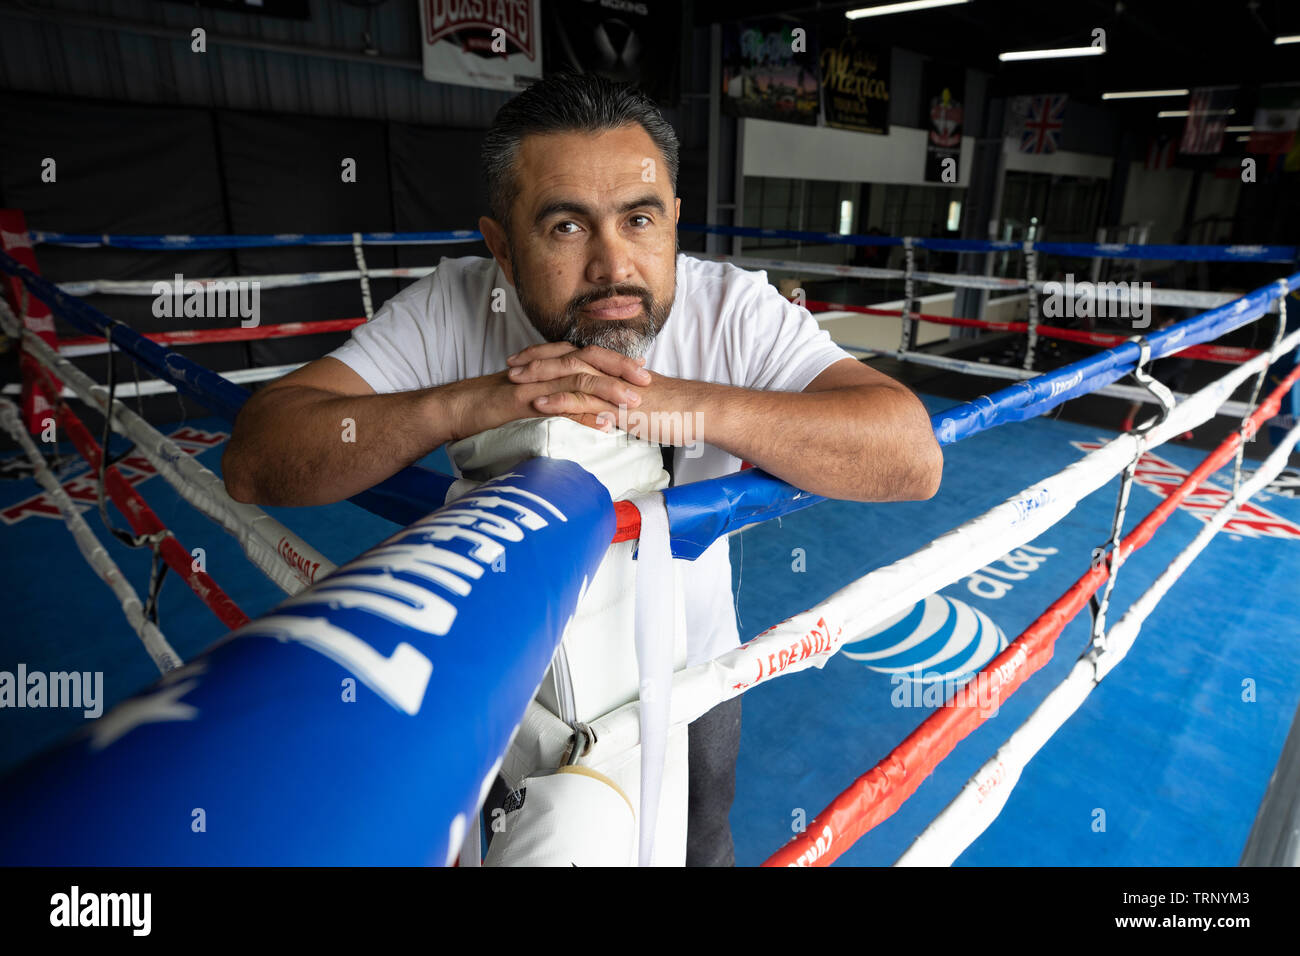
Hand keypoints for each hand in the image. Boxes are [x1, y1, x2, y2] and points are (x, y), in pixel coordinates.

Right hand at [443, 343, 651, 439]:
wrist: (461, 407)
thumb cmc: (497, 404)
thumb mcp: (535, 395)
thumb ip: (562, 396)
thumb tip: (591, 407)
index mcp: (551, 363)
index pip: (591, 356)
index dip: (619, 362)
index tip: (644, 371)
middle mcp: (547, 368)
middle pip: (592, 361)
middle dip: (622, 370)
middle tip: (648, 380)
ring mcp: (537, 383)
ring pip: (579, 380)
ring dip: (609, 390)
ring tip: (633, 401)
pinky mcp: (526, 401)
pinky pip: (558, 405)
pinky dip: (581, 413)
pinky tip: (601, 422)